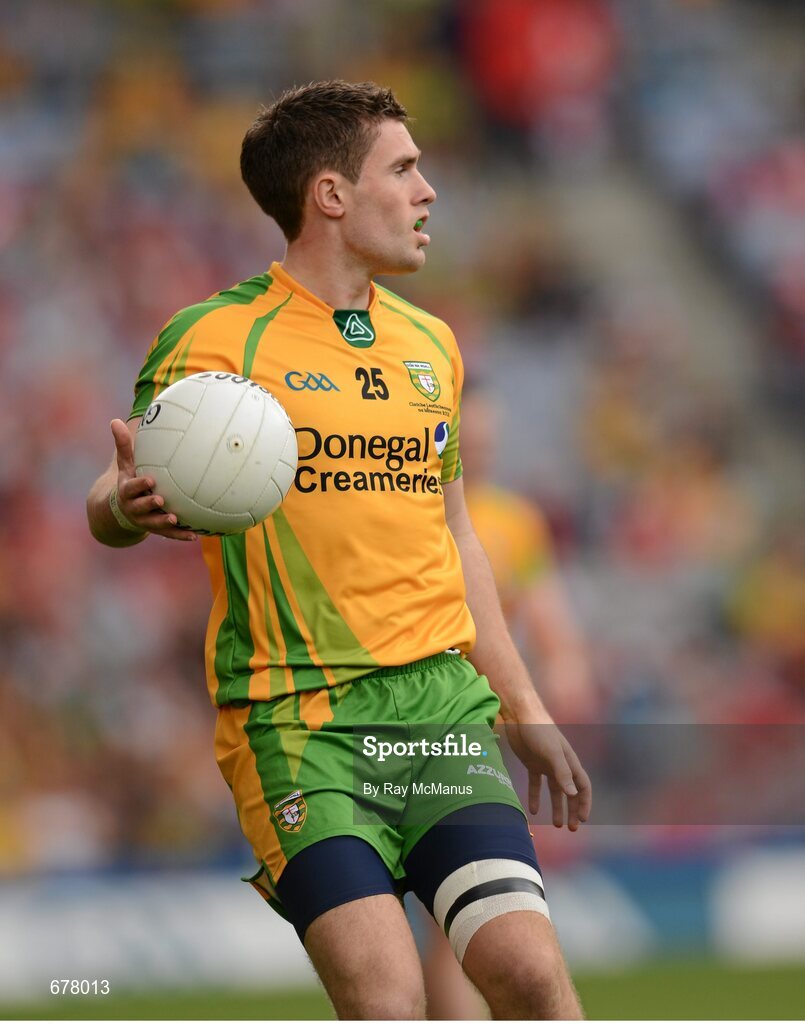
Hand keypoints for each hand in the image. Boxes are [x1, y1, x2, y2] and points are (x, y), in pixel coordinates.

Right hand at [111, 418, 197, 540]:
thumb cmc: (130, 480)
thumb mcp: (125, 464)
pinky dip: (181, 535)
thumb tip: (114, 420)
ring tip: (176, 519)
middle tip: (161, 500)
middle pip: (141, 507)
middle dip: (150, 504)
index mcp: (128, 491)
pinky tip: (195, 535)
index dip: (140, 485)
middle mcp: (135, 507)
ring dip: (164, 522)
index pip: (131, 488)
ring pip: (154, 523)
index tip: (150, 480)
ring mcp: (145, 520)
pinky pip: (169, 534)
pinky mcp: (157, 529)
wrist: (123, 510)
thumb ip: (124, 445)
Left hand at [505, 718, 591, 830]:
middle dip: (573, 810)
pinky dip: (535, 797)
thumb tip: (573, 794)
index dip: (584, 803)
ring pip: (555, 791)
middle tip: (571, 828)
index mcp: (569, 761)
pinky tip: (533, 811)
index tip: (582, 819)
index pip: (583, 786)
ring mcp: (546, 764)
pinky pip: (536, 785)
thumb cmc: (539, 730)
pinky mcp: (531, 763)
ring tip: (557, 825)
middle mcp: (560, 765)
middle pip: (570, 792)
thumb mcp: (552, 752)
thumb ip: (563, 773)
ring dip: (557, 807)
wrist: (519, 715)